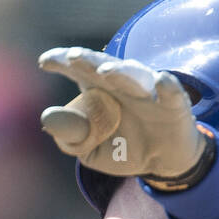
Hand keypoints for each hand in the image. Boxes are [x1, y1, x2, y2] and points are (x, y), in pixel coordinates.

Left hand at [38, 46, 207, 180]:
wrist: (161, 162)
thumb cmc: (123, 148)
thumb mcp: (90, 148)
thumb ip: (70, 134)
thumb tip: (46, 117)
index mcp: (99, 90)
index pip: (78, 70)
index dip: (62, 61)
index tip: (44, 61)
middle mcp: (122, 85)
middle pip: (103, 67)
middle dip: (88, 60)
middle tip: (73, 56)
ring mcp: (149, 93)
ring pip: (134, 77)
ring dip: (120, 72)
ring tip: (104, 72)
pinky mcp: (174, 107)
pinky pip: (173, 94)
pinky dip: (168, 86)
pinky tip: (161, 80)